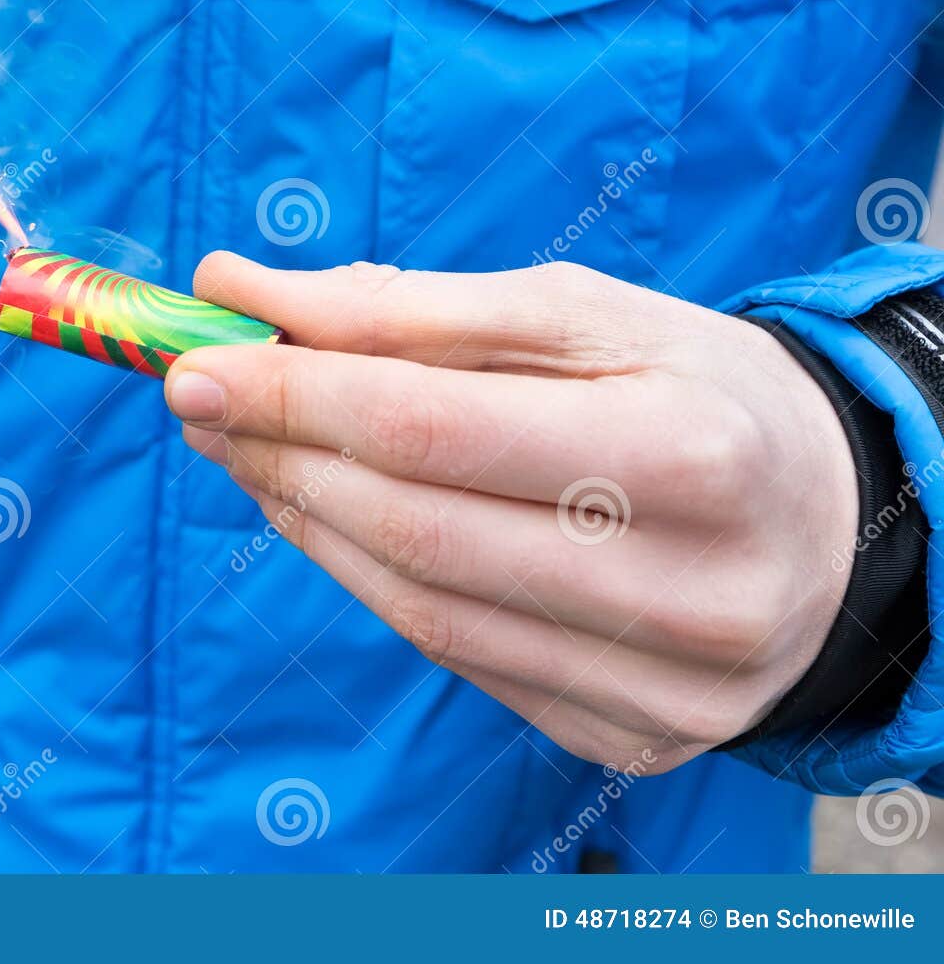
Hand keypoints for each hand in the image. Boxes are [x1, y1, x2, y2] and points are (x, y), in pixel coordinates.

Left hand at [165, 253, 858, 771]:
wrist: (829, 518)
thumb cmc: (695, 389)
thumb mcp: (579, 314)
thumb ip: (410, 308)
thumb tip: (246, 290)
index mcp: (693, 450)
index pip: (433, 429)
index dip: (294, 397)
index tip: (197, 363)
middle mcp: (690, 590)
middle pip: (413, 529)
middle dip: (280, 456)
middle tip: (203, 401)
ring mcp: (663, 687)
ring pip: (420, 610)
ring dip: (306, 523)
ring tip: (252, 452)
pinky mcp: (632, 735)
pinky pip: (457, 659)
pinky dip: (369, 581)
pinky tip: (330, 518)